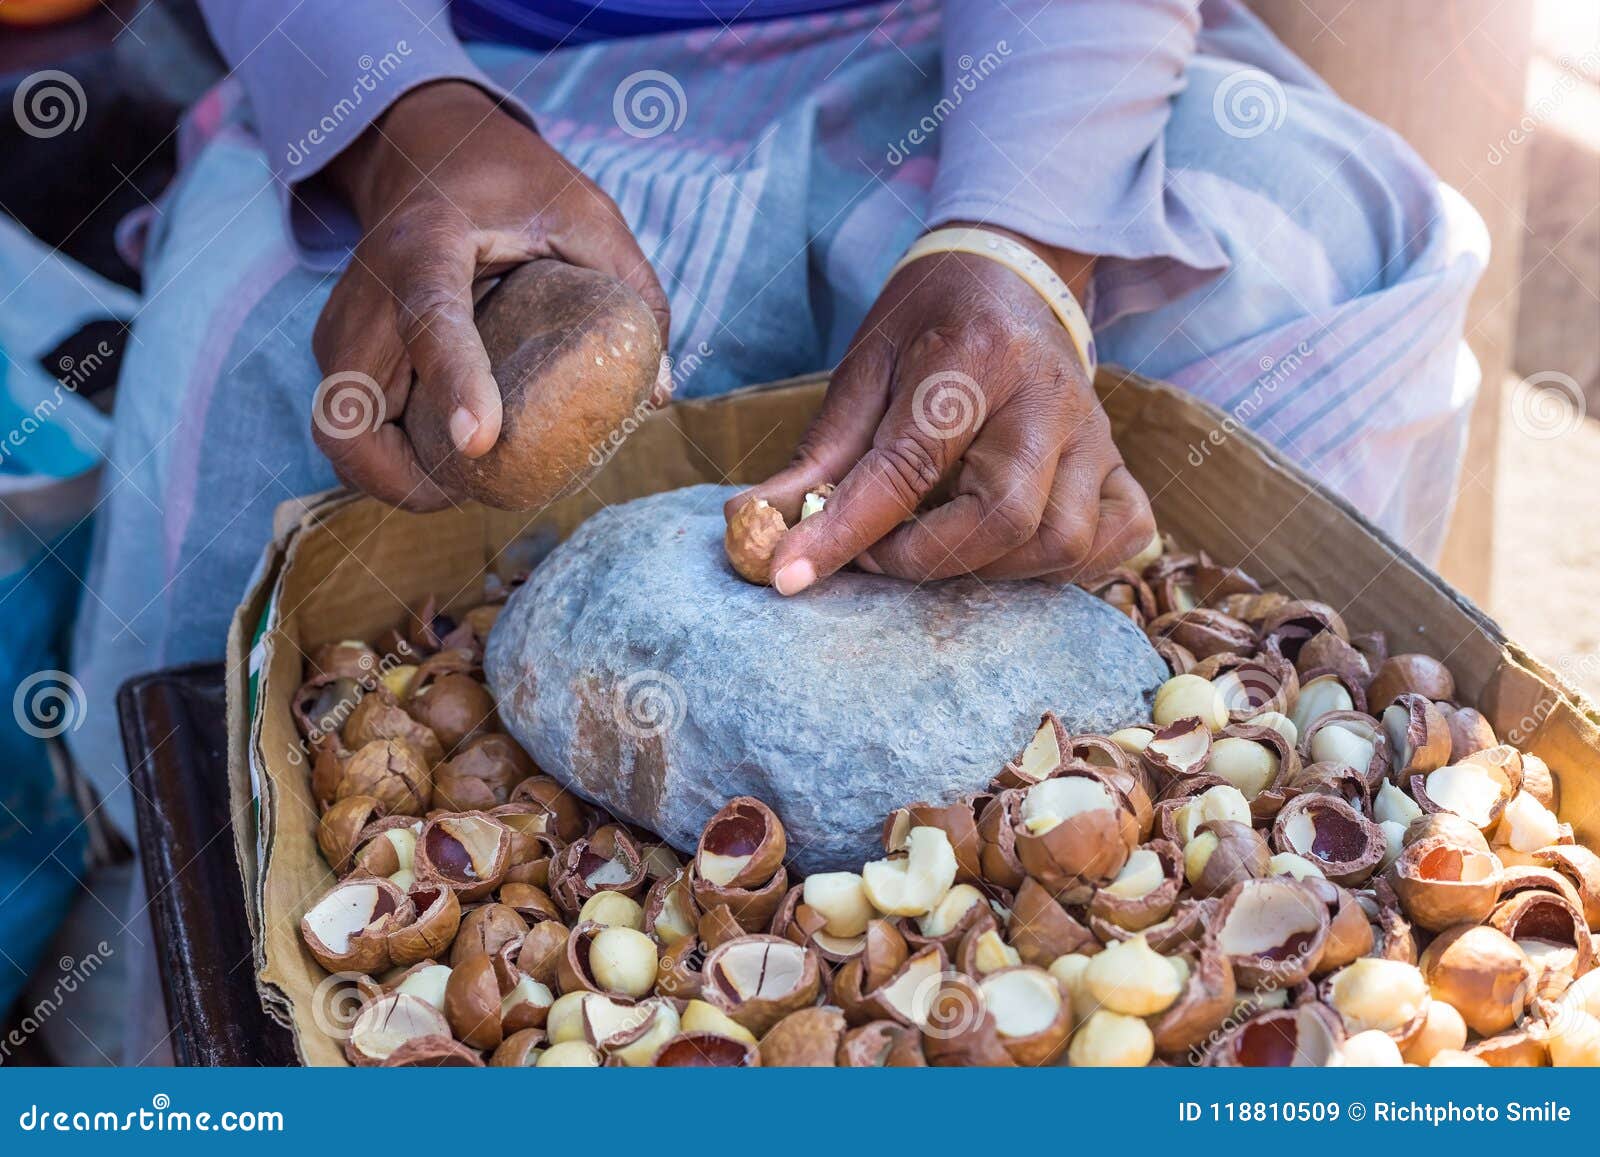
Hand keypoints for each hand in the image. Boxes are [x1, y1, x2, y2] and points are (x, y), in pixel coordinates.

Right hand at [312, 81, 668, 509]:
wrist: (426, 151)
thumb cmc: (515, 185)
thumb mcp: (587, 214)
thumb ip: (631, 291)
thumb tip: (658, 394)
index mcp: (429, 241)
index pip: (428, 317)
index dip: (454, 381)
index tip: (481, 441)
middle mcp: (368, 289)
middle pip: (353, 413)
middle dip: (411, 477)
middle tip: (485, 489)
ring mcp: (343, 326)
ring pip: (341, 437)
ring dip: (401, 479)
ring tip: (474, 482)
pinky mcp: (339, 353)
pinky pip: (353, 431)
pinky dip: (395, 463)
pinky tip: (452, 459)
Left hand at [730, 225, 1152, 592]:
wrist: (1012, 275)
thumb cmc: (928, 322)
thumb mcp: (862, 367)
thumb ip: (820, 454)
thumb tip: (755, 524)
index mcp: (974, 356)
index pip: (907, 467)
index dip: (846, 531)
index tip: (791, 574)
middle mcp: (1049, 398)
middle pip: (1003, 519)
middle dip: (924, 557)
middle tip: (878, 549)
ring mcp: (1096, 434)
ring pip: (1060, 543)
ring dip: (987, 568)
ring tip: (939, 541)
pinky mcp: (1120, 462)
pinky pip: (1116, 539)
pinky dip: (1065, 566)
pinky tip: (1011, 548)